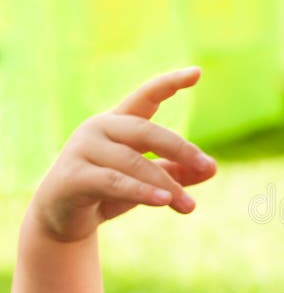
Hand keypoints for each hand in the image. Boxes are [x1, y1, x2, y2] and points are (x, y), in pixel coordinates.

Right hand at [30, 67, 216, 242]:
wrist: (62, 219)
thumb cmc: (108, 192)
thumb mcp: (148, 181)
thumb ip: (177, 173)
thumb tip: (213, 168)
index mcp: (118, 122)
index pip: (145, 96)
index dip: (169, 83)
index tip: (196, 72)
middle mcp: (98, 128)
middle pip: (146, 131)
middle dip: (181, 149)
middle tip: (208, 166)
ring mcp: (82, 150)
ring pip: (133, 163)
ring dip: (166, 185)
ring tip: (189, 206)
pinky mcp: (73, 177)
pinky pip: (114, 182)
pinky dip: (142, 192)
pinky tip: (164, 201)